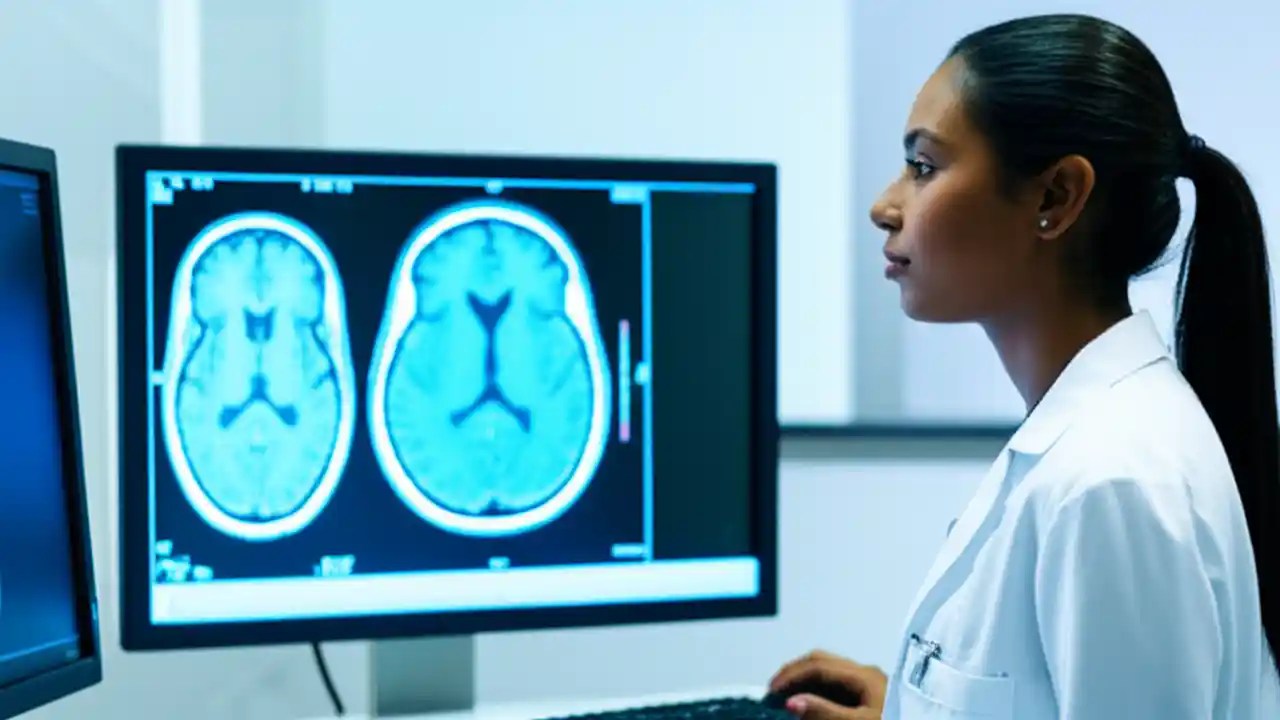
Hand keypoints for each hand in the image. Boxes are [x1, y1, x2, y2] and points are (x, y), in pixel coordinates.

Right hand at [768, 649, 887, 719]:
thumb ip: (824, 713)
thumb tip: (792, 701)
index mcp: (865, 676)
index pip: (817, 665)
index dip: (790, 675)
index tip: (770, 691)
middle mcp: (868, 676)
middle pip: (823, 662)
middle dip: (795, 672)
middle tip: (774, 689)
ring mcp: (872, 687)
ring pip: (831, 674)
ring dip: (807, 682)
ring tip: (789, 698)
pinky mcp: (875, 700)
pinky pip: (840, 687)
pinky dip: (820, 692)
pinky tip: (813, 705)